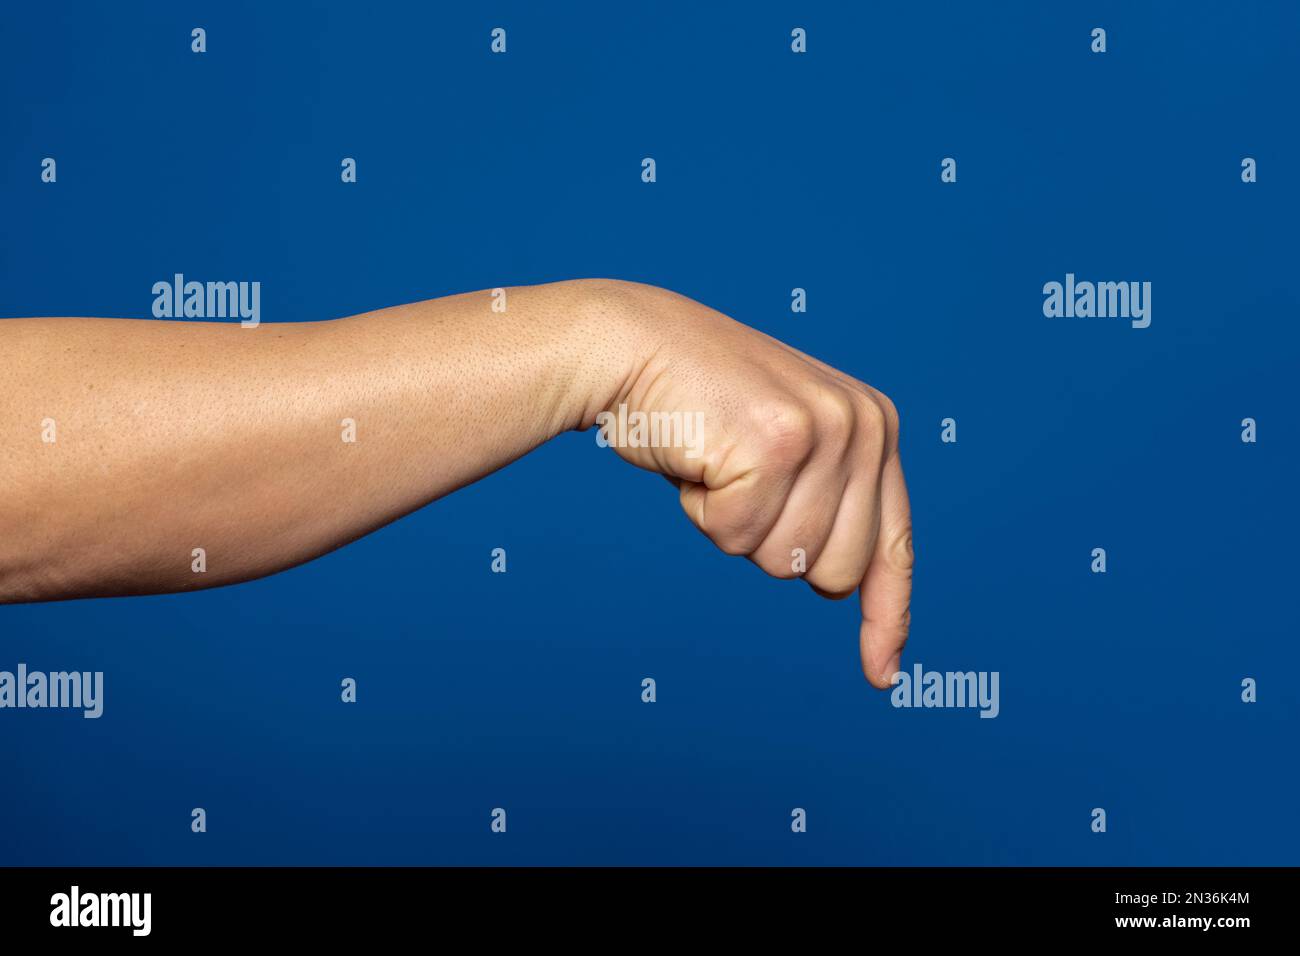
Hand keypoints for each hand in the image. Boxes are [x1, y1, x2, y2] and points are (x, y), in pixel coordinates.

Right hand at [581, 281, 912, 687]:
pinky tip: (697, 456)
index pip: (894, 544)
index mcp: (878, 424)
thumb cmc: (701, 407)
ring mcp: (825, 430)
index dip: (886, 616)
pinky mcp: (777, 443)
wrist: (633, 344)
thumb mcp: (786, 444)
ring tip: (717, 462)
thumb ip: (828, 499)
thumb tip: (846, 588)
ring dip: (732, 526)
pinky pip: (737, 535)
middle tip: (739, 484)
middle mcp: (866, 425)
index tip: (881, 675)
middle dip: (771, 545)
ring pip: (782, 560)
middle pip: (834, 571)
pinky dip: (703, 511)